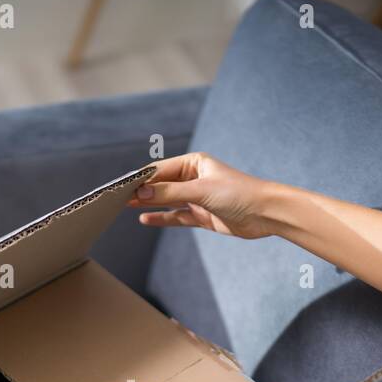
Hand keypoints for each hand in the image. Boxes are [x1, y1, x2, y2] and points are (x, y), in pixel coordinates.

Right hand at [129, 152, 277, 238]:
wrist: (266, 213)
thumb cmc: (239, 194)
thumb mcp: (200, 191)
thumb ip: (169, 193)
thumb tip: (140, 194)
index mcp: (194, 163)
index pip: (159, 170)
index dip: (140, 179)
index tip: (120, 187)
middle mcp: (194, 178)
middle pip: (161, 185)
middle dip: (141, 191)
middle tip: (116, 198)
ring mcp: (197, 198)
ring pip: (167, 201)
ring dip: (148, 203)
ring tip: (123, 206)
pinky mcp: (202, 216)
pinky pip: (177, 216)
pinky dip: (162, 217)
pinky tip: (145, 218)